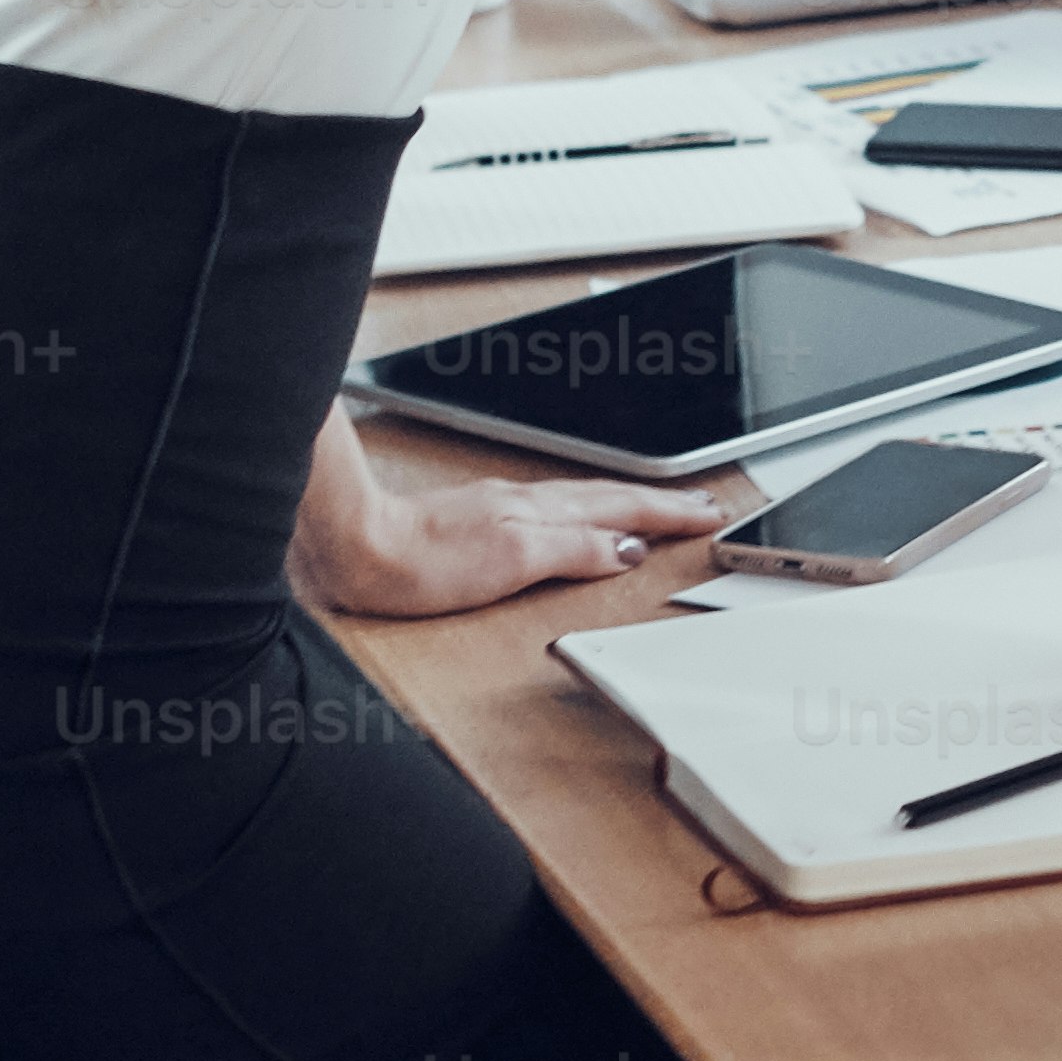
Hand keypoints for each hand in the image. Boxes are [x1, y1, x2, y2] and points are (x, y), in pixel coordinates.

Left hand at [290, 405, 726, 620]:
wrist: (352, 548)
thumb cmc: (418, 562)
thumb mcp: (511, 560)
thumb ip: (573, 550)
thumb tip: (626, 547)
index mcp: (541, 512)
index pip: (623, 510)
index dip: (669, 513)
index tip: (709, 513)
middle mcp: (526, 504)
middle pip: (609, 498)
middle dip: (660, 501)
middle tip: (702, 504)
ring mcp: (502, 510)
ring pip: (582, 502)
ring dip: (627, 506)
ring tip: (658, 510)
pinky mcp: (478, 523)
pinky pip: (554, 513)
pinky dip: (585, 515)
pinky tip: (579, 525)